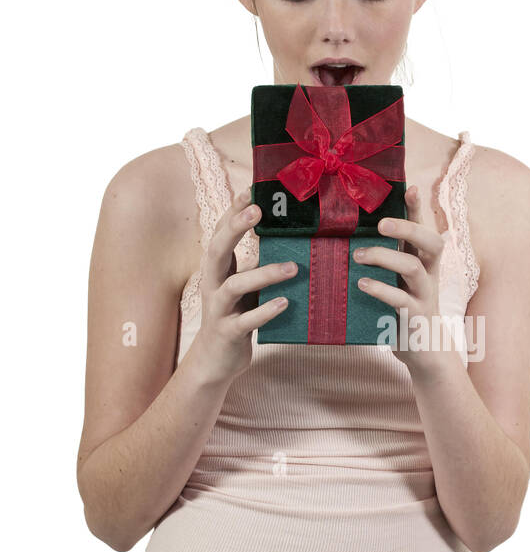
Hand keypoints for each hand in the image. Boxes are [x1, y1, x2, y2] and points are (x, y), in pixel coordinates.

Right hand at [190, 188, 296, 385]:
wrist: (215, 361)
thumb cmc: (236, 317)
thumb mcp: (246, 288)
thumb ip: (258, 266)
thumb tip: (291, 241)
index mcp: (218, 269)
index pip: (220, 233)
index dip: (232, 211)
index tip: (250, 190)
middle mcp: (213, 284)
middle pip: (217, 250)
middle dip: (234, 228)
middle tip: (258, 212)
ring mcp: (218, 309)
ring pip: (235, 285)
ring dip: (264, 273)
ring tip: (293, 267)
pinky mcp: (228, 332)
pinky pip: (246, 320)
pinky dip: (266, 311)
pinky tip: (286, 303)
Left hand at [353, 186, 447, 371]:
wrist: (423, 350)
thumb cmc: (402, 309)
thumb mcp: (398, 281)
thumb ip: (386, 259)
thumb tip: (352, 237)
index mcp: (424, 261)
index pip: (425, 227)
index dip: (419, 208)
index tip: (410, 188)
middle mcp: (429, 273)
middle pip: (431, 241)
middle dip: (408, 228)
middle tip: (381, 224)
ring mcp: (425, 295)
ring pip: (413, 267)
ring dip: (385, 257)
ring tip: (358, 256)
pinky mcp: (415, 316)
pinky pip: (401, 300)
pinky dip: (381, 290)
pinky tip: (362, 285)